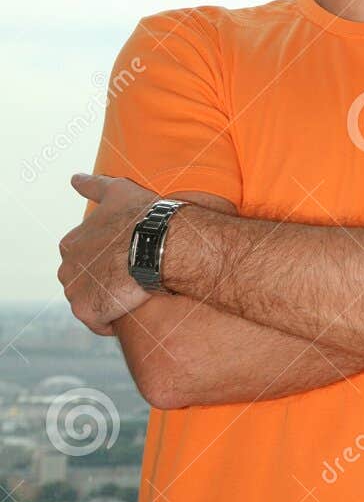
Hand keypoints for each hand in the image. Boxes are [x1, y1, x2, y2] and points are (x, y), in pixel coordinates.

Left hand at [58, 173, 156, 335]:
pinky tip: (130, 309)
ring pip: (90, 302)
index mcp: (70, 243)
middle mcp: (65, 268)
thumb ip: (92, 185)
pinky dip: (112, 321)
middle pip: (83, 282)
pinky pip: (98, 323)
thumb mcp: (117, 191)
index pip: (83, 258)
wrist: (159, 244)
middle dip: (103, 282)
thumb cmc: (142, 216)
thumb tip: (74, 178)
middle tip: (131, 278)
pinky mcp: (87, 311)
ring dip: (108, 301)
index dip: (105, 260)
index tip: (125, 259)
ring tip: (133, 294)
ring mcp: (75, 292)